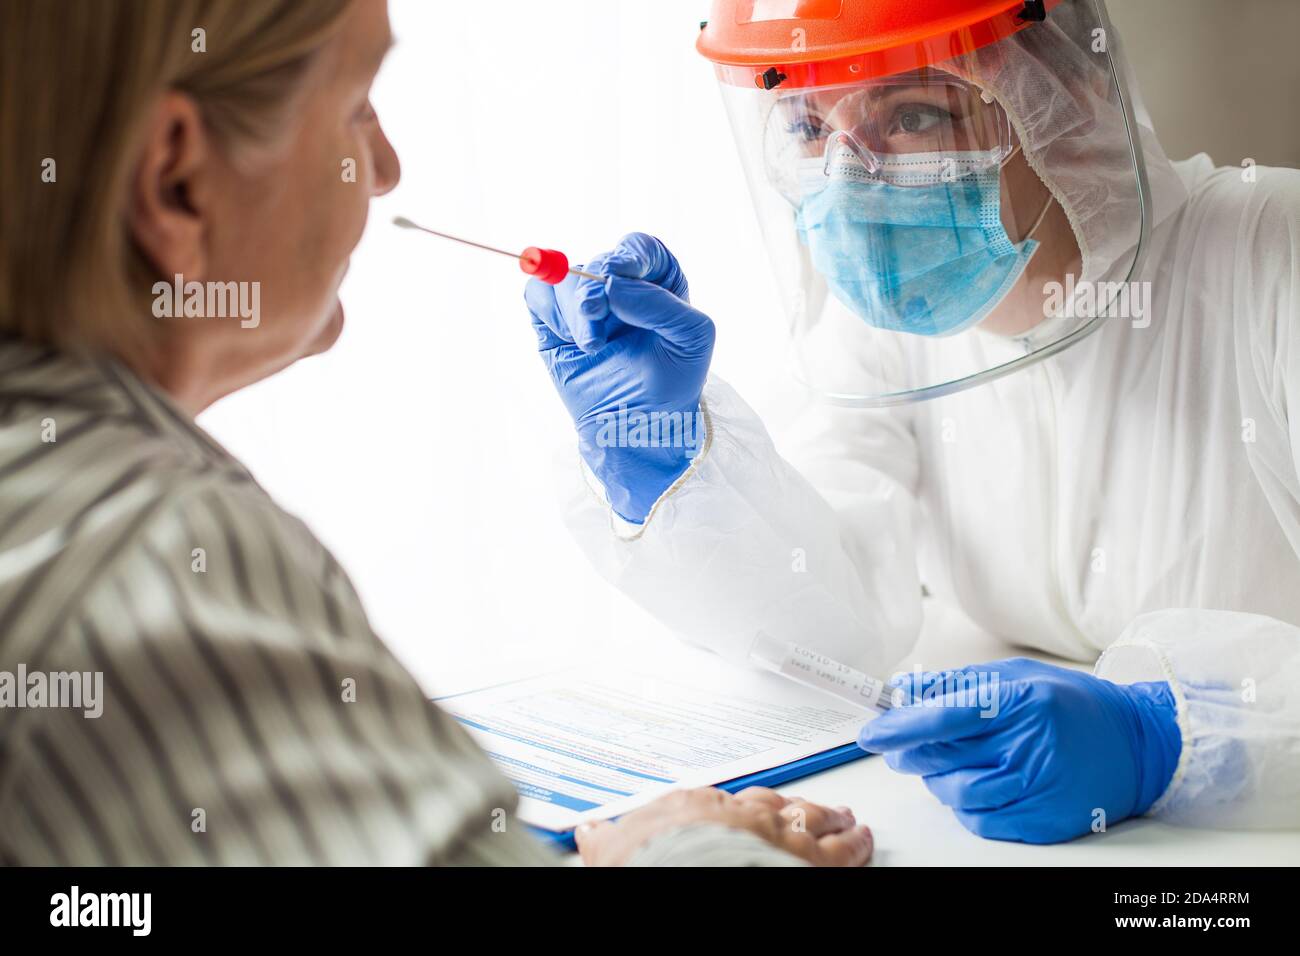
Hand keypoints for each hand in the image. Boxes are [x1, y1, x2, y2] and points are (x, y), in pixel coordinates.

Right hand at [525, 233, 714, 523]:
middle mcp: (620, 287)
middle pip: (598, 261)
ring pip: (565, 278)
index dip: (626, 255)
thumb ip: (660, 304)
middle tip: (592, 314)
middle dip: (593, 288)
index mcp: (658, 282)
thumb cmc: (673, 382)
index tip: (616, 274)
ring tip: (591, 346)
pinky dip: (550, 313)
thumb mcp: (690, 338)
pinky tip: (569, 341)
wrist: (638, 427)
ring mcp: (584, 304)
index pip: (640, 248)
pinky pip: (538, 294)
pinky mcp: (554, 322)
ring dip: (575, 312)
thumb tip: (611, 286)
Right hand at [574, 786, 871, 866]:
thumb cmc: (650, 862)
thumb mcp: (614, 849)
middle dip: (792, 804)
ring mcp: (779, 834)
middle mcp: (743, 812)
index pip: (725, 802)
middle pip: (775, 802)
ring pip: (813, 817)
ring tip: (845, 817)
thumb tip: (588, 831)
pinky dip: (857, 842)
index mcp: (698, 807)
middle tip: (807, 804)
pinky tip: (864, 838)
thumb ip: (606, 837)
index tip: (747, 808)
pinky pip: (844, 849)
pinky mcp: (810, 861)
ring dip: (830, 816)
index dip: (744, 807)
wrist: (678, 870)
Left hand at [857, 658, 1181, 843]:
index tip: (872, 733)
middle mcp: (1033, 745)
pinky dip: (966, 806)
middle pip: (945, 756)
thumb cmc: (1070, 706)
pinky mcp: (1046, 820)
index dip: (901, 726)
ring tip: (949, 765)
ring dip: (938, 780)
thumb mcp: (1015, 677)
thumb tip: (904, 690)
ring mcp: (1041, 787)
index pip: (946, 715)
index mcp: (1023, 701)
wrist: (1136, 746)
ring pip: (957, 793)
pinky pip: (982, 821)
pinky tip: (977, 786)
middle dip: (912, 752)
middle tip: (903, 747)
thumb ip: (958, 683)